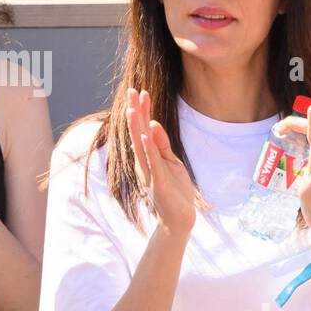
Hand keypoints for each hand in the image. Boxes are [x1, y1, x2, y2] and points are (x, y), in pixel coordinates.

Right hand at [126, 88, 196, 233]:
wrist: (178, 220)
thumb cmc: (175, 191)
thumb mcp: (171, 163)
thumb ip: (162, 145)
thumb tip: (155, 124)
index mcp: (148, 157)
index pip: (143, 129)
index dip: (142, 111)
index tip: (140, 91)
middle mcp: (144, 163)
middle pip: (138, 133)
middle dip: (136, 112)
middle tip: (132, 91)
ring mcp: (149, 173)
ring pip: (141, 146)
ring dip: (138, 127)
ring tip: (134, 109)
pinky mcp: (157, 183)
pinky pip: (152, 163)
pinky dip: (148, 149)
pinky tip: (145, 135)